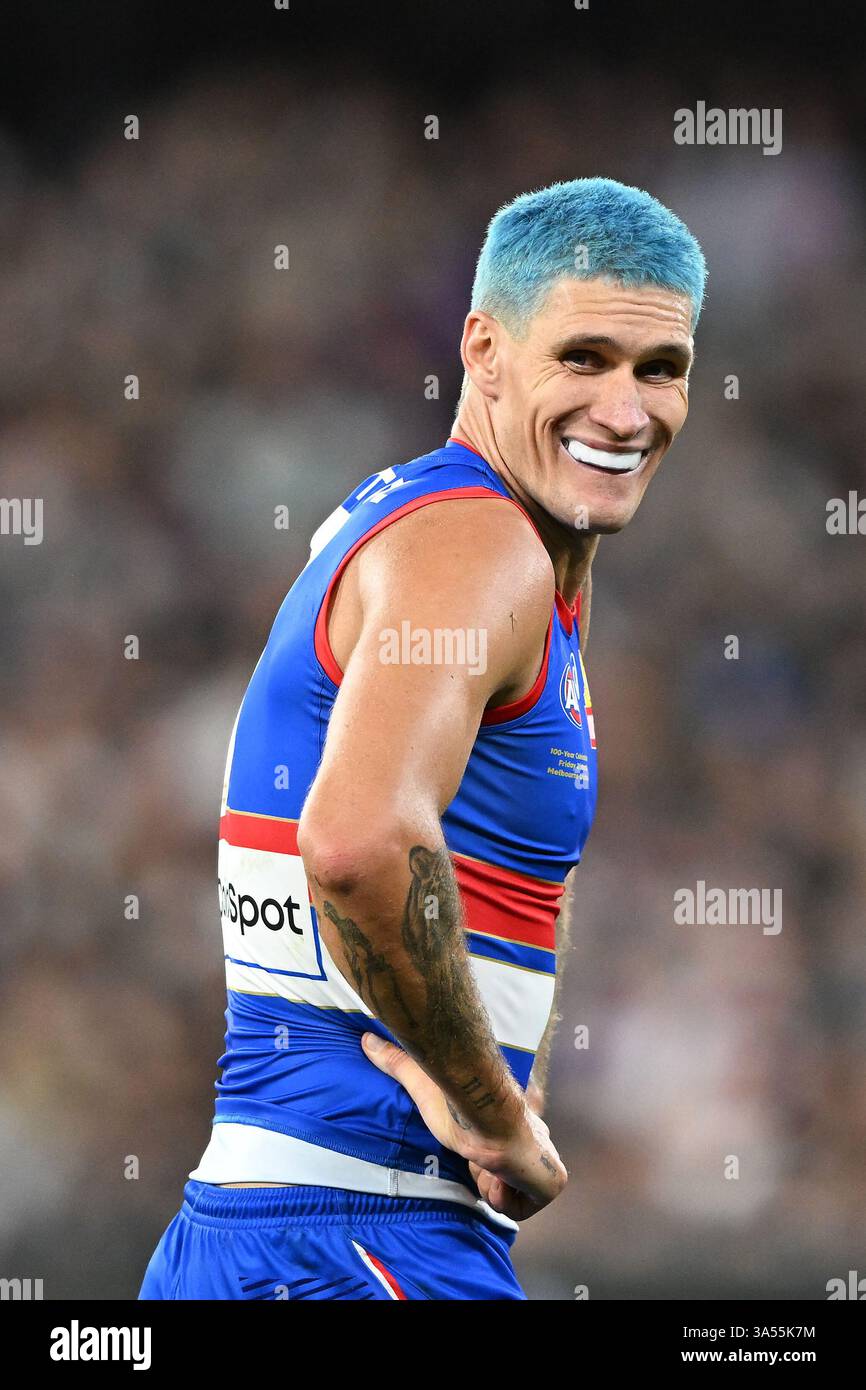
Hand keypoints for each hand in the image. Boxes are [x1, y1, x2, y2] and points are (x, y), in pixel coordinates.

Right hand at [361, 1032, 566, 1220]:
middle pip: (510, 1172)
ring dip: (493, 1185)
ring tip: (485, 1165)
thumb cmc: (460, 1102)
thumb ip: (399, 1064)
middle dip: (488, 1173)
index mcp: (514, 1119)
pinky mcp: (551, 1182)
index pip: (503, 1146)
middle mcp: (536, 1138)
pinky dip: (506, 1198)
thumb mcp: (424, 1086)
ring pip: (516, 1191)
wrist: (490, 1117)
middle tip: (475, 1160)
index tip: (471, 1149)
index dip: (482, 1156)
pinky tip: (497, 1177)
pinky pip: (525, 1205)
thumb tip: (365, 1039)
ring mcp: (545, 1161)